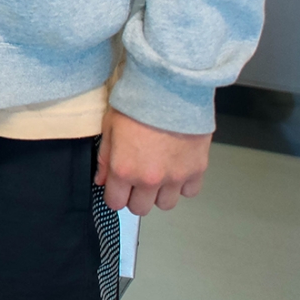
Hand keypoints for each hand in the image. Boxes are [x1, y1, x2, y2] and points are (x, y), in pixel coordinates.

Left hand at [95, 108, 210, 214]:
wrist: (169, 91)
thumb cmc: (138, 104)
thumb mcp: (109, 127)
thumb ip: (105, 158)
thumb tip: (102, 179)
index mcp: (124, 169)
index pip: (115, 203)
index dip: (114, 195)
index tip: (117, 188)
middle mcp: (150, 179)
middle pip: (141, 208)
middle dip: (136, 196)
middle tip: (137, 180)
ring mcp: (175, 177)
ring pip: (166, 204)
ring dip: (160, 193)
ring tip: (158, 174)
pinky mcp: (196, 171)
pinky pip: (190, 192)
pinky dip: (183, 184)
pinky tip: (176, 168)